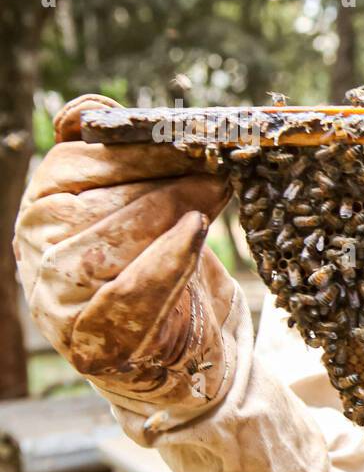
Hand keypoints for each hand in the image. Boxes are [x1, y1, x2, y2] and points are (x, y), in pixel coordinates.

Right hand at [14, 95, 241, 430]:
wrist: (197, 361)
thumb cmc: (173, 275)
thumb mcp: (149, 209)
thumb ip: (122, 162)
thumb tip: (93, 110)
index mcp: (45, 212)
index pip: (71, 163)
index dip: (134, 146)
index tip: (188, 135)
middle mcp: (38, 257)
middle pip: (88, 202)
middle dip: (160, 179)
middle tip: (216, 168)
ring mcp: (57, 305)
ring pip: (102, 244)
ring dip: (166, 214)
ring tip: (212, 200)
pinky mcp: (91, 347)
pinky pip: (125, 295)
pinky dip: (165, 262)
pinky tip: (194, 235)